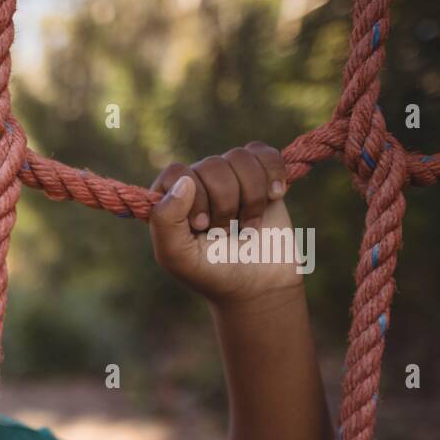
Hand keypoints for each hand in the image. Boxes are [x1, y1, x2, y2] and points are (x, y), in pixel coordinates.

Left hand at [148, 143, 300, 306]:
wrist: (258, 286)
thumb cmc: (212, 273)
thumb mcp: (177, 256)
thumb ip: (165, 221)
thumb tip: (183, 180)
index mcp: (170, 201)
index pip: (177, 173)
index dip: (194, 197)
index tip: (202, 225)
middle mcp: (197, 184)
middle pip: (212, 164)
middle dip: (225, 203)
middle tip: (225, 232)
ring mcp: (230, 178)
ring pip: (240, 157)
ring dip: (250, 196)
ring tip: (247, 225)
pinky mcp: (261, 176)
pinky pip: (265, 153)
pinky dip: (273, 174)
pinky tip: (274, 198)